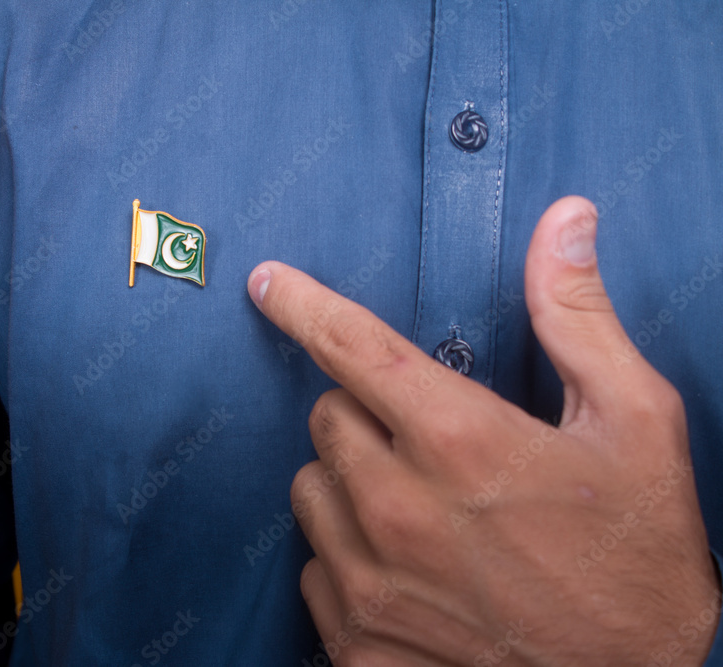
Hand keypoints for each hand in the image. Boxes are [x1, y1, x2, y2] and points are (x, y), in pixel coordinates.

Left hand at [248, 197, 720, 665]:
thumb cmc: (637, 555)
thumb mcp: (635, 422)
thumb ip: (579, 316)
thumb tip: (566, 220)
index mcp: (459, 440)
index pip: (351, 345)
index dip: (302, 304)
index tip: (268, 283)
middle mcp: (398, 509)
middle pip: (324, 418)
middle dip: (361, 413)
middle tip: (424, 440)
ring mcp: (371, 581)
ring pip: (310, 490)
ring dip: (349, 484)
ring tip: (420, 508)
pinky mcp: (357, 640)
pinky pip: (314, 567)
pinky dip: (348, 555)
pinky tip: (409, 570)